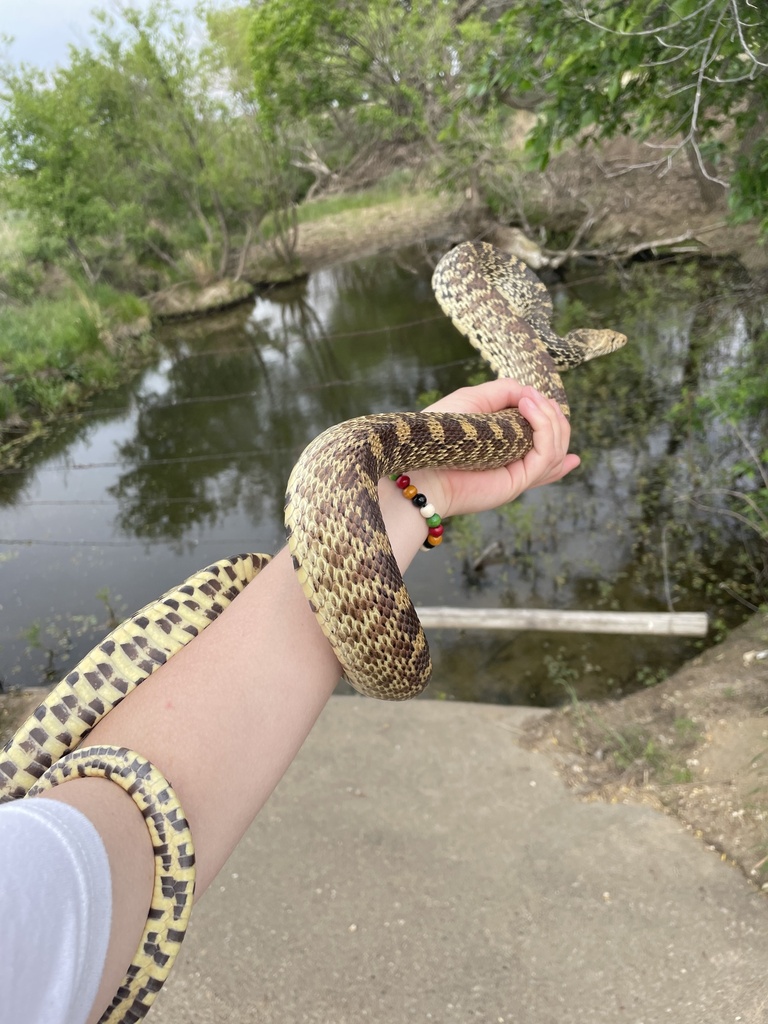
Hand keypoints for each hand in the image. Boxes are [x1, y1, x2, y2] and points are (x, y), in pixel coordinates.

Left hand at [411, 379, 579, 517]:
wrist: (421, 466)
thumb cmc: (439, 433)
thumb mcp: (473, 400)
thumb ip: (504, 391)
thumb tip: (532, 393)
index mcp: (507, 445)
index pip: (544, 436)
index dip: (551, 416)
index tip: (538, 396)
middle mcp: (516, 461)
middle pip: (557, 442)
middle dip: (556, 416)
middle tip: (540, 398)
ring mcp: (519, 473)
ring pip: (558, 449)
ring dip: (552, 419)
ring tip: (531, 401)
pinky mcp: (518, 482)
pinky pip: (546, 456)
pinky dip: (545, 429)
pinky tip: (529, 409)